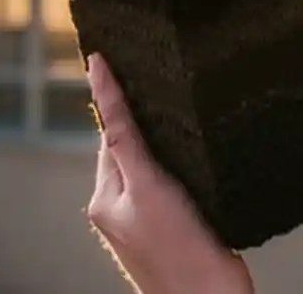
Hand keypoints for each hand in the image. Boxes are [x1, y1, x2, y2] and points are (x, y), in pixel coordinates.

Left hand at [84, 53, 252, 293]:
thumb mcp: (147, 184)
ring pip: (154, 161)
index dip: (114, 93)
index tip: (104, 54)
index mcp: (105, 197)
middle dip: (146, 117)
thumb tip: (100, 83)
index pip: (110, 131)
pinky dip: (184, 161)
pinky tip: (202, 151)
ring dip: (167, 138)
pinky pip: (175, 180)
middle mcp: (121, 205)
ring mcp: (149, 216)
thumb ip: (125, 135)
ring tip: (185, 109)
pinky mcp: (178, 224)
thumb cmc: (179, 248)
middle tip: (162, 76)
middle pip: (132, 144)